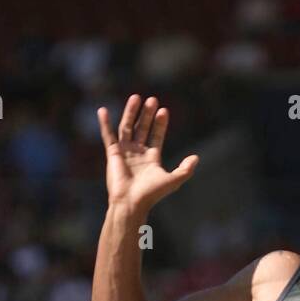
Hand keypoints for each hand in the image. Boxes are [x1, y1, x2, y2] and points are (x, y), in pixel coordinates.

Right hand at [97, 94, 198, 213]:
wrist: (131, 203)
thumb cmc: (151, 194)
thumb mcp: (173, 180)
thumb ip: (185, 169)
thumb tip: (196, 158)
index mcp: (152, 159)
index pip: (156, 136)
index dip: (160, 124)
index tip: (164, 110)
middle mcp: (138, 154)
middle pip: (143, 129)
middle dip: (147, 115)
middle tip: (152, 100)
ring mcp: (125, 153)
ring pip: (127, 128)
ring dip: (131, 113)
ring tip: (136, 97)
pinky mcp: (113, 154)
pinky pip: (108, 136)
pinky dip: (104, 123)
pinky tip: (103, 110)